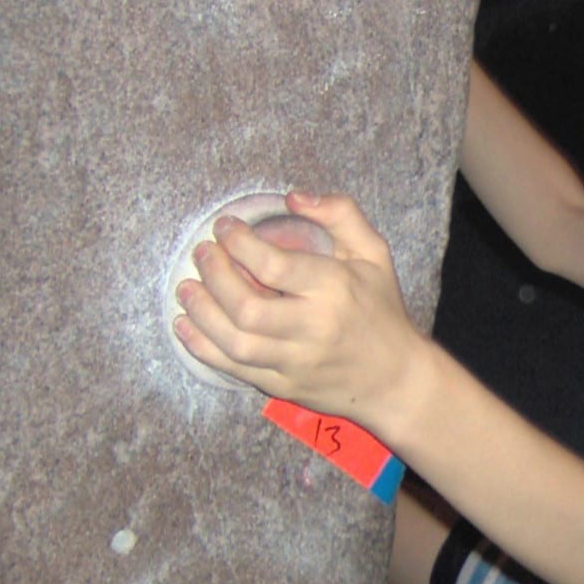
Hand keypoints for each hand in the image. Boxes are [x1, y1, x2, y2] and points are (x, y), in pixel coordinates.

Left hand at [173, 192, 423, 426]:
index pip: (273, 265)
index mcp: (334, 289)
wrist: (396, 379)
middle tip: (201, 254)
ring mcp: (297, 362)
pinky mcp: (285, 386)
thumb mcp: (374, 254)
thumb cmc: (381, 311)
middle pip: (247, 306)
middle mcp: (314, 328)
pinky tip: (186, 326)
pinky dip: (203, 347)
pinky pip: (235, 370)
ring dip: (201, 313)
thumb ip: (340, 215)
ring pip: (235, 342)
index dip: (239, 243)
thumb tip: (294, 197)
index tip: (224, 228)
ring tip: (186, 288)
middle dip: (214, 276)